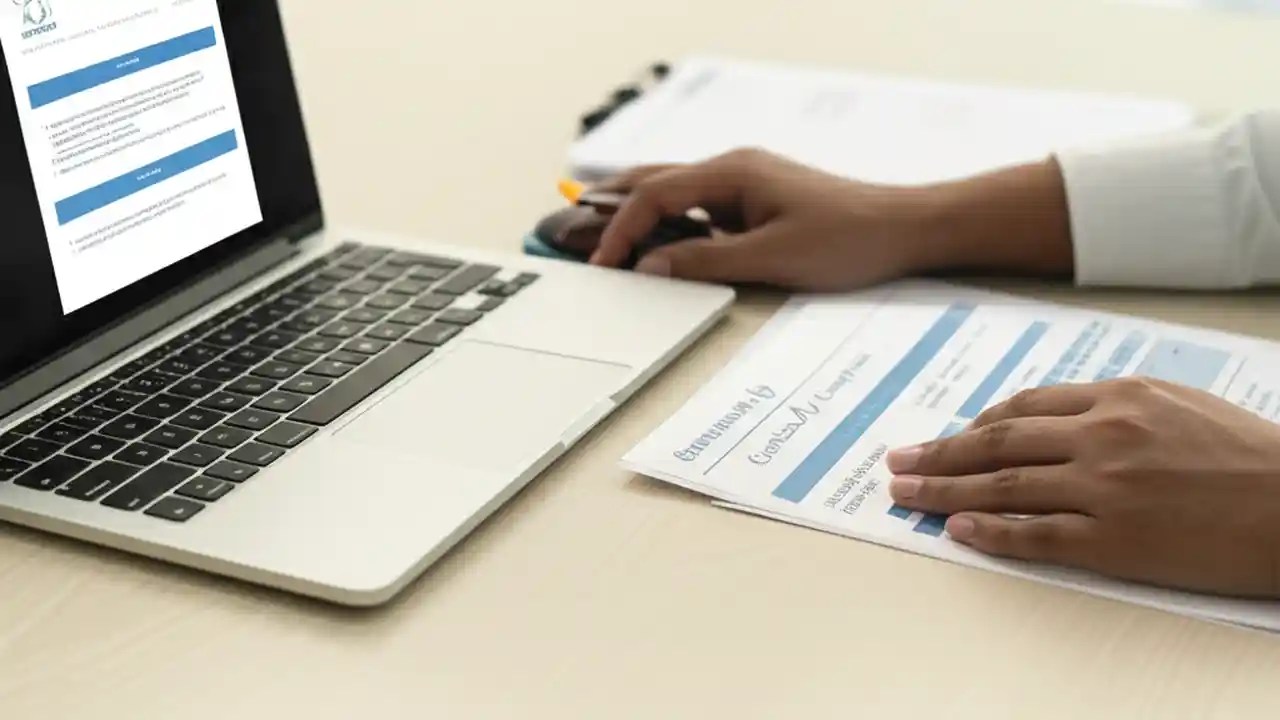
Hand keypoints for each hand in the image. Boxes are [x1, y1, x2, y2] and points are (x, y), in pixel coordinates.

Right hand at [588, 148, 1074, 288]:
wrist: (903, 228)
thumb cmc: (847, 240)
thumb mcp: (771, 259)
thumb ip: (705, 262)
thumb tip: (649, 269)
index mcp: (731, 173)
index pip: (653, 196)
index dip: (619, 231)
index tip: (601, 265)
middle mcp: (732, 170)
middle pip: (652, 182)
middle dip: (610, 207)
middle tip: (570, 232)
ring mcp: (743, 184)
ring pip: (673, 193)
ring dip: (637, 216)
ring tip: (600, 241)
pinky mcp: (756, 202)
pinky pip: (698, 208)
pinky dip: (669, 226)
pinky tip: (657, 249)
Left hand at [886, 378, 1279, 597]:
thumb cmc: (1246, 455)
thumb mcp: (1176, 404)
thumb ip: (1111, 407)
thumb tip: (1053, 419)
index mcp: (1116, 397)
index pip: (1023, 408)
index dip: (975, 425)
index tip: (947, 436)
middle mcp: (1101, 437)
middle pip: (996, 444)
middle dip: (940, 453)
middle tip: (898, 460)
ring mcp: (1104, 489)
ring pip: (1002, 487)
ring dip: (944, 491)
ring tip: (905, 493)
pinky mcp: (1114, 540)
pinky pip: (1035, 536)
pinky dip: (990, 533)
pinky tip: (957, 530)